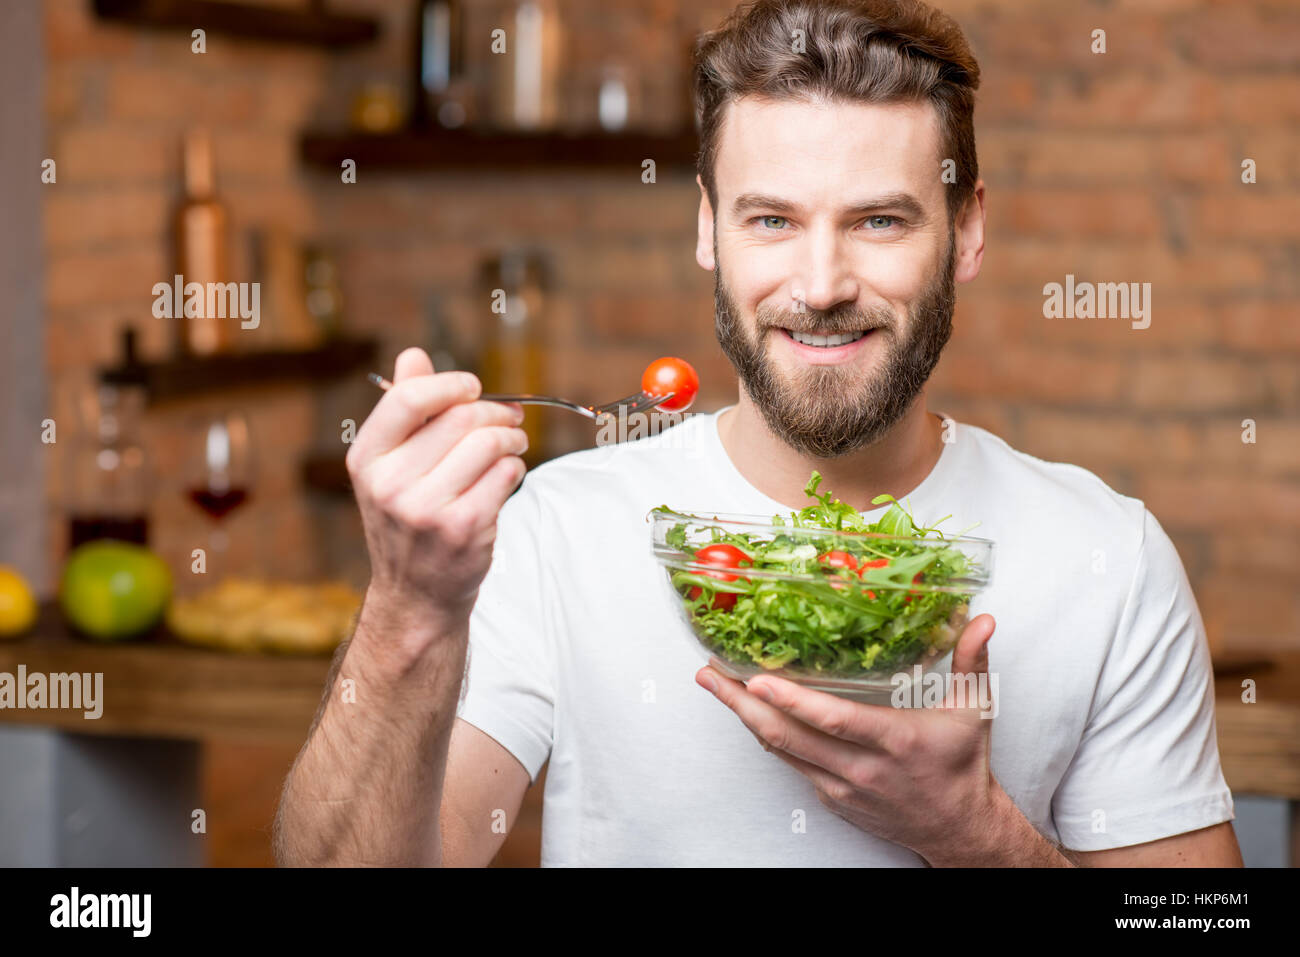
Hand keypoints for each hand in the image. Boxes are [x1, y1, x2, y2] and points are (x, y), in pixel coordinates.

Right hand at [346, 347, 527, 652]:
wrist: (416, 595)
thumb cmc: (409, 520)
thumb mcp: (390, 466)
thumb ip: (403, 409)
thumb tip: (413, 355)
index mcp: (366, 459)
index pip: (408, 398)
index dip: (449, 384)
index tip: (473, 387)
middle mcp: (389, 484)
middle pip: (460, 418)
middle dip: (495, 411)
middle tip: (510, 419)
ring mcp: (425, 510)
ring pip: (488, 443)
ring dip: (512, 438)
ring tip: (514, 443)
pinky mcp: (463, 528)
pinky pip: (505, 474)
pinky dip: (515, 467)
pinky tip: (506, 475)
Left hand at [697, 613, 1010, 863]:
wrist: (959, 829)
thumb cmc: (962, 766)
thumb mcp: (974, 711)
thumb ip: (972, 661)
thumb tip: (982, 619)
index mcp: (895, 741)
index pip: (835, 721)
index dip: (793, 702)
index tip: (757, 679)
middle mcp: (862, 768)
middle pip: (788, 737)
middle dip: (742, 704)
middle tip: (711, 674)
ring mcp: (841, 787)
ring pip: (780, 751)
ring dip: (743, 717)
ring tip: (715, 684)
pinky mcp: (831, 797)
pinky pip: (790, 763)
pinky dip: (765, 736)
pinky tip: (747, 711)